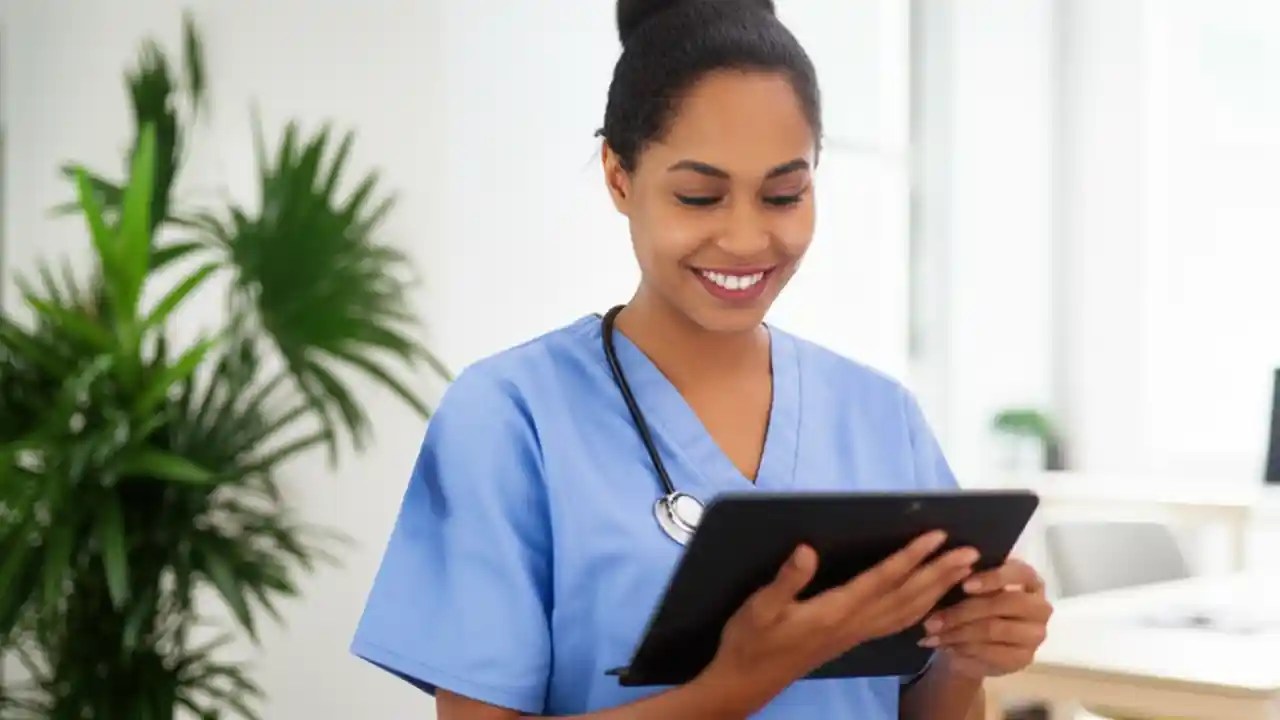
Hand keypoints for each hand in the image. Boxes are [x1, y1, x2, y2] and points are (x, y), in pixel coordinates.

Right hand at [701, 531, 978, 707]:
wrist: (746, 681)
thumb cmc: (750, 641)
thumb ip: (786, 580)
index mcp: (836, 612)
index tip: (936, 536)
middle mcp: (854, 623)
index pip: (883, 579)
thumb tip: (808, 549)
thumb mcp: (759, 607)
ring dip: (938, 590)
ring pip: (908, 611)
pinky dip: (921, 610)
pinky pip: (897, 623)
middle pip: (908, 596)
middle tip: (972, 552)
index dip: (911, 557)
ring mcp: (856, 634)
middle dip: (940, 573)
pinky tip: (930, 602)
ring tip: (962, 572)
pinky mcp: (852, 639)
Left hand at [917, 558, 1051, 678]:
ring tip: (932, 631)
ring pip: (995, 629)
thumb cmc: (971, 604)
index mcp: (1030, 580)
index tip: (964, 585)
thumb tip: (951, 567)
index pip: (1020, 573)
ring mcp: (1035, 635)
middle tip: (933, 618)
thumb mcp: (968, 588)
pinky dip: (964, 648)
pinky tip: (945, 646)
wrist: (971, 644)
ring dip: (958, 631)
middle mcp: (1040, 607)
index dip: (993, 578)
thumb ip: (966, 578)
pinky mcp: (1024, 658)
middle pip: (1006, 603)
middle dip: (965, 610)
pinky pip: (992, 653)